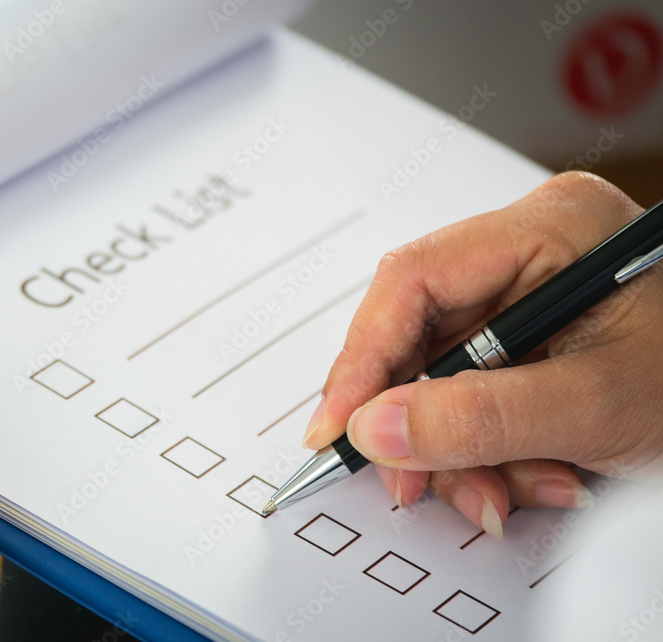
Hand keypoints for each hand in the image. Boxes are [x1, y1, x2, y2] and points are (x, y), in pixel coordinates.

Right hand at [303, 172, 660, 536]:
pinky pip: (471, 391)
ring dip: (461, 448)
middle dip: (421, 420)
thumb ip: (483, 416)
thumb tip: (377, 426)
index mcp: (549, 226)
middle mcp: (526, 251)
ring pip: (441, 374)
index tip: (341, 426)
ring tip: (505, 492)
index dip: (364, 357)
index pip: (414, 280)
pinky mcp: (527, 337)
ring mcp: (525, 293)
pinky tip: (536, 473)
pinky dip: (488, 447)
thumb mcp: (599, 405)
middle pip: (421, 333)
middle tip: (416, 482)